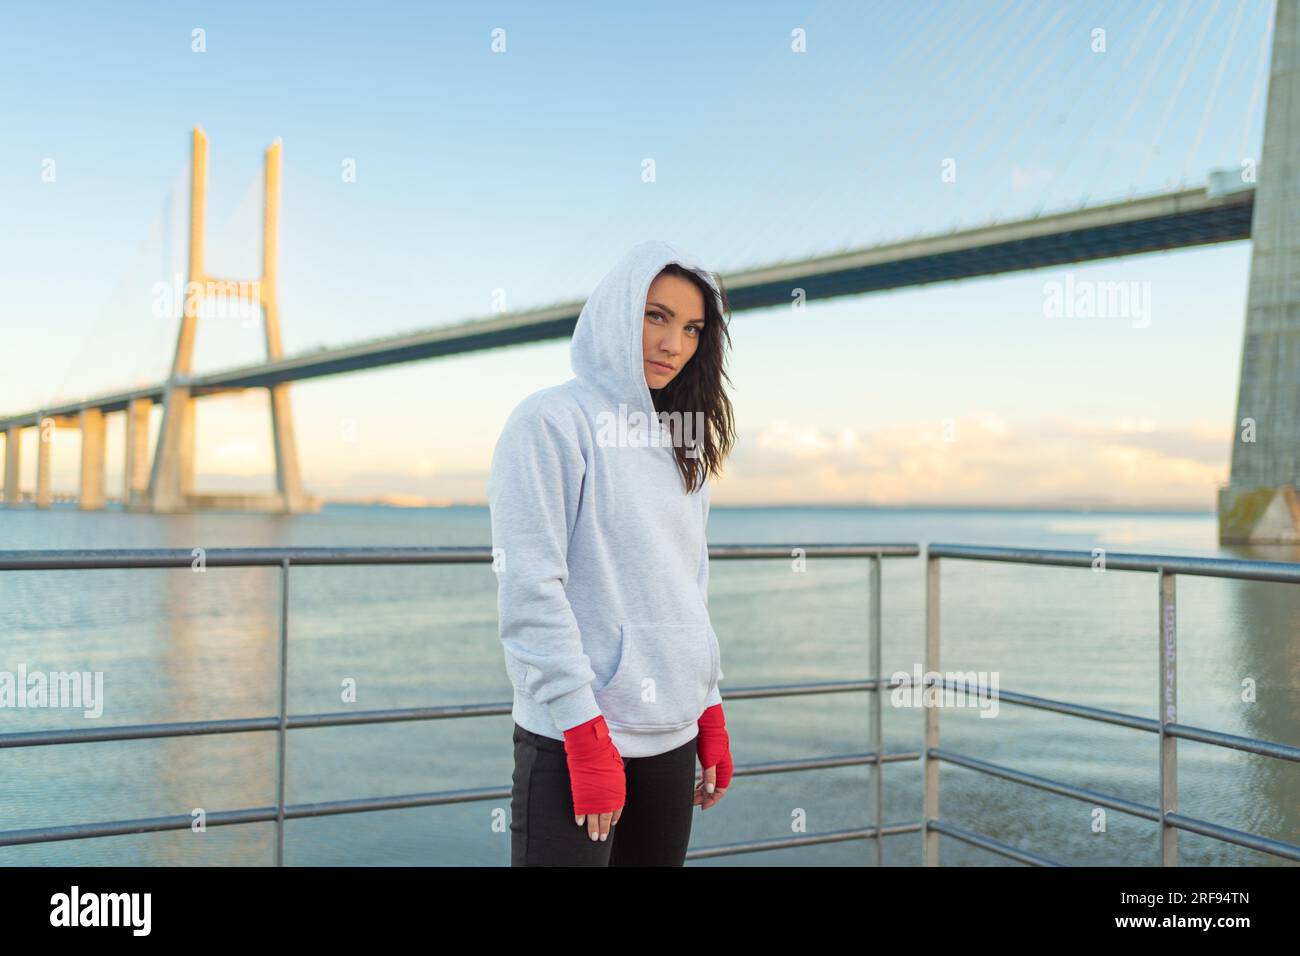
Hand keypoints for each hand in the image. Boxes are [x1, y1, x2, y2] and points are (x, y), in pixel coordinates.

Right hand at [562, 714, 625, 840]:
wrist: (592, 750)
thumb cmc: (606, 757)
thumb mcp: (617, 771)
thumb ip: (615, 784)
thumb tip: (612, 790)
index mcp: (617, 793)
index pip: (616, 811)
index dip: (613, 819)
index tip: (611, 824)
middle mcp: (606, 798)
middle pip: (605, 818)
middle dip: (602, 829)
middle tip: (599, 838)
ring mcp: (593, 797)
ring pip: (593, 818)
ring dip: (592, 828)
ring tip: (592, 837)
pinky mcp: (581, 794)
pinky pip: (580, 809)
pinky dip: (580, 816)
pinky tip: (580, 823)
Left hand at [694, 703, 731, 810]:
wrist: (708, 725)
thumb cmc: (710, 741)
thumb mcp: (709, 760)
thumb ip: (710, 776)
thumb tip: (710, 791)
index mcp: (725, 770)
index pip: (720, 791)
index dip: (712, 800)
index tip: (702, 807)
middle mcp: (722, 769)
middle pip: (714, 788)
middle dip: (704, 796)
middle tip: (691, 801)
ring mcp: (716, 764)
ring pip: (710, 782)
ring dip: (701, 790)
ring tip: (691, 796)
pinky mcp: (709, 760)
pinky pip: (707, 776)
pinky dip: (701, 783)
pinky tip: (695, 786)